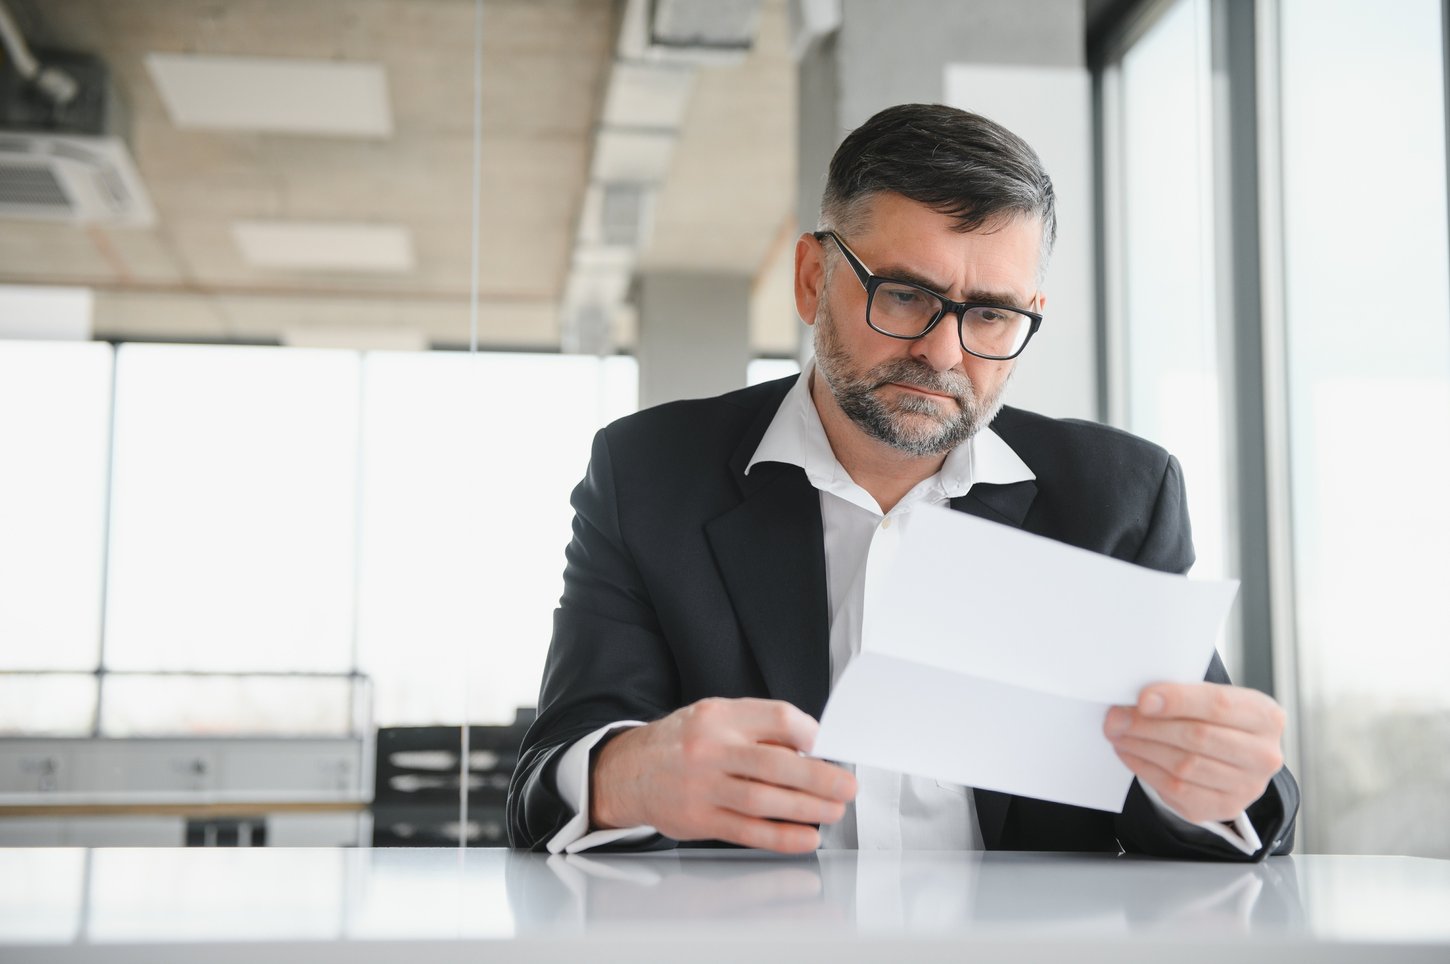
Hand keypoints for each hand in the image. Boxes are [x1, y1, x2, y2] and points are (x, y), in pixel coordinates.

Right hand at [590, 697, 856, 852]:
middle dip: (819, 777)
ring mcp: (703, 786)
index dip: (811, 734)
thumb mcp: (714, 717)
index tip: (828, 746)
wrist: (628, 771)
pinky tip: (805, 837)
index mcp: (719, 716)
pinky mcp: (698, 819)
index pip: (777, 718)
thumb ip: (757, 727)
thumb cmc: (683, 743)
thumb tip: (810, 748)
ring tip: (833, 811)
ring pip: (763, 800)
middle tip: (847, 786)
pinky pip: (747, 831)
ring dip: (806, 809)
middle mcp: (710, 749)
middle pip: (775, 763)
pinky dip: (781, 837)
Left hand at [1104, 682, 1285, 823]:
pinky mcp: (1223, 807)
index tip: (1142, 699)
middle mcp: (1263, 754)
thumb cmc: (1217, 722)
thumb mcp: (1211, 700)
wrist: (1234, 759)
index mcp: (1265, 716)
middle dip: (1149, 726)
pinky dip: (1146, 769)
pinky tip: (1129, 753)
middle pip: (1197, 736)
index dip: (1177, 700)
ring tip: (1117, 733)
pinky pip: (1177, 789)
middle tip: (1116, 718)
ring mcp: (1247, 786)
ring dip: (1142, 747)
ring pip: (1184, 765)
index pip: (1218, 704)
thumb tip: (1137, 702)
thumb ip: (1182, 696)